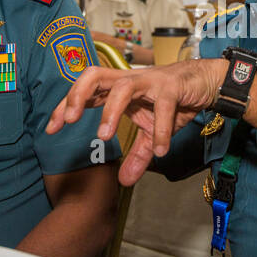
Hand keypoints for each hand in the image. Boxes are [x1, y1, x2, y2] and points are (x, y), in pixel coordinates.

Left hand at [46, 60, 224, 183]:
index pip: (84, 92)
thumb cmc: (171, 101)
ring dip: (111, 110)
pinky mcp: (172, 86)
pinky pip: (163, 106)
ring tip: (104, 136)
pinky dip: (159, 129)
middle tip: (69, 120)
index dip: (64, 107)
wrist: (204, 83)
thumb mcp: (150, 132)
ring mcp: (150, 81)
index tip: (51, 129)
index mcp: (117, 88)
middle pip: (94, 75)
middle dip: (77, 94)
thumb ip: (136, 155)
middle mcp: (128, 80)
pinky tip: (159, 150)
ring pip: (123, 86)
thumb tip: (124, 181)